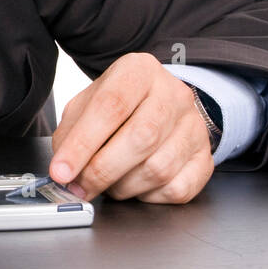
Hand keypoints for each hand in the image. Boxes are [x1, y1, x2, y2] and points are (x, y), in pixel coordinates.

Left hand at [49, 52, 213, 203]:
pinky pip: (177, 189)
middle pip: (141, 138)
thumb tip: (64, 174)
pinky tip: (136, 185)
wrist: (155, 106)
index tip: (62, 172)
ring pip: (159, 169)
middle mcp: (173, 94)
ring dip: (123, 186)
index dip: (83, 144)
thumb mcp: (85, 108)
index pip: (111, 107)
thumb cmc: (115, 107)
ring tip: (109, 181)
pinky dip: (149, 197)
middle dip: (102, 171)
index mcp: (139, 71)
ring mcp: (194, 126)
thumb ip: (71, 137)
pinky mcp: (205, 157)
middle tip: (81, 186)